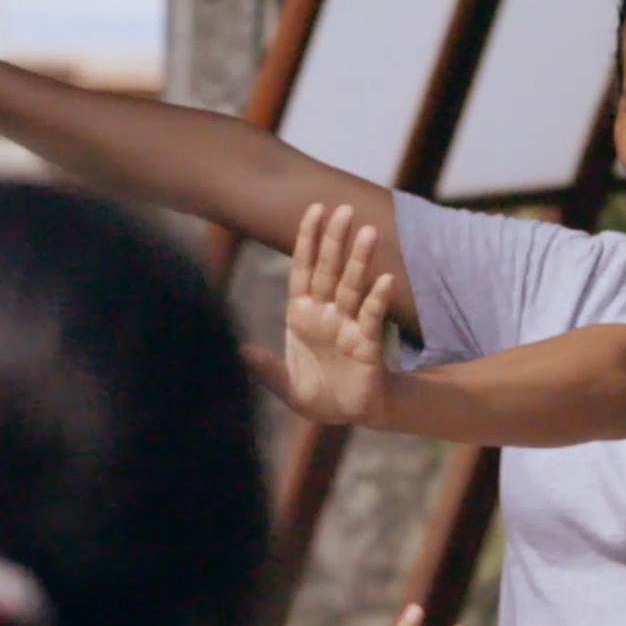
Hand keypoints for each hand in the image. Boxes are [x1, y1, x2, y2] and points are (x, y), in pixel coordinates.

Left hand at [247, 203, 396, 427]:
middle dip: (334, 240)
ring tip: (368, 232)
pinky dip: (378, 299)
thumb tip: (240, 352)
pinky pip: (373, 317)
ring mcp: (348, 325)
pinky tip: (385, 279)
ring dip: (359, 260)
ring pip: (352, 286)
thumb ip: (266, 370)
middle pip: (329, 270)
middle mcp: (326, 314)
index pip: (303, 270)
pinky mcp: (368, 344)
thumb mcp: (286, 388)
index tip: (315, 210)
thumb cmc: (319, 395)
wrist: (352, 416)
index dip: (307, 240)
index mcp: (302, 315)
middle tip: (344, 210)